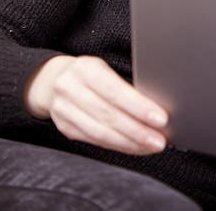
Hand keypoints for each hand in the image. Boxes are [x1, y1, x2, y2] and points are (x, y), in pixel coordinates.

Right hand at [24, 55, 168, 154]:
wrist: (54, 79)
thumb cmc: (92, 73)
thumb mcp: (106, 68)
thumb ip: (126, 84)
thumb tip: (160, 105)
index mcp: (85, 69)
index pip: (116, 92)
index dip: (140, 107)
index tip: (162, 118)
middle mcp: (70, 89)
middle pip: (109, 115)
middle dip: (138, 131)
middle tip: (161, 139)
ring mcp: (64, 110)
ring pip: (101, 132)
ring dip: (130, 143)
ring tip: (152, 145)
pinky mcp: (64, 128)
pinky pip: (95, 140)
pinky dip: (119, 146)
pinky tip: (136, 147)